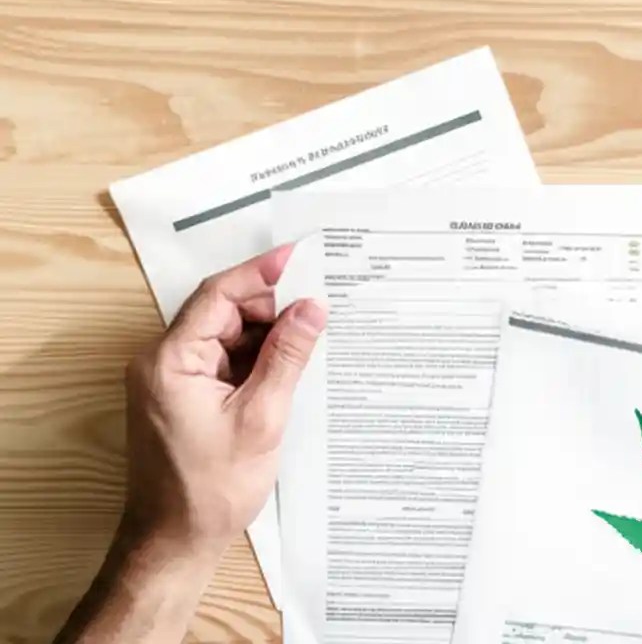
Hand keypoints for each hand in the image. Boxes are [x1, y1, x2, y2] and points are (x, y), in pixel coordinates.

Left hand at [56, 245, 325, 643]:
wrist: (176, 542)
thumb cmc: (210, 489)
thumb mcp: (262, 417)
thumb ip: (287, 357)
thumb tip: (311, 309)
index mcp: (171, 361)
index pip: (217, 296)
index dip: (259, 273)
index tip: (297, 257)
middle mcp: (163, 363)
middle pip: (223, 314)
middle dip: (271, 310)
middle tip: (319, 310)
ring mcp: (172, 381)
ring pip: (228, 339)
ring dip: (268, 339)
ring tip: (311, 343)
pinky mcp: (185, 398)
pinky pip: (225, 363)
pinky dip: (257, 362)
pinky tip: (289, 370)